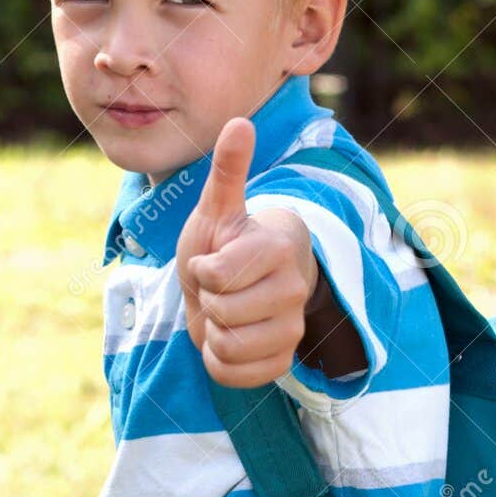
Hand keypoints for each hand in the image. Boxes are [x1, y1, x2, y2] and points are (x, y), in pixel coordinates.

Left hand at [176, 116, 318, 387]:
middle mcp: (294, 290)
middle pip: (222, 314)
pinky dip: (220, 362)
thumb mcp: (217, 207)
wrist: (242, 283)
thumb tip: (240, 121)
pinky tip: (230, 338)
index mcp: (277, 249)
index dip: (201, 270)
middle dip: (207, 302)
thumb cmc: (227, 241)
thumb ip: (228, 170)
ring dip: (213, 332)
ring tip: (224, 312)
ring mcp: (292, 328)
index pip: (217, 275)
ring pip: (229, 347)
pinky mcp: (283, 361)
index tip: (211, 260)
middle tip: (218, 288)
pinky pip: (235, 375)